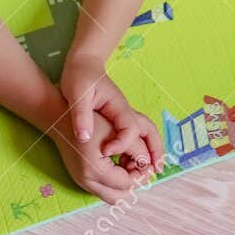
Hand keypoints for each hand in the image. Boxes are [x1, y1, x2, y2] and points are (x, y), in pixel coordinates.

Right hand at [50, 105, 140, 205]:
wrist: (60, 118)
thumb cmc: (90, 121)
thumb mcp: (118, 132)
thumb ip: (138, 149)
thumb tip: (148, 164)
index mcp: (96, 171)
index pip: (128, 184)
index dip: (142, 174)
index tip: (149, 162)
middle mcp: (87, 182)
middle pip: (120, 197)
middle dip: (134, 182)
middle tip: (140, 165)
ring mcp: (82, 182)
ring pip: (111, 196)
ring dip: (124, 183)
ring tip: (129, 162)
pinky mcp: (81, 179)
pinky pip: (103, 188)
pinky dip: (114, 181)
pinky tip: (118, 162)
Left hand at [60, 54, 163, 176]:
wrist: (82, 63)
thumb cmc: (80, 76)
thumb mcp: (77, 94)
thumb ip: (81, 116)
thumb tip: (83, 138)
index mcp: (118, 106)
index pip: (130, 129)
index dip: (121, 144)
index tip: (106, 152)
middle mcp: (125, 112)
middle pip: (149, 131)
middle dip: (155, 151)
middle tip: (157, 170)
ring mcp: (122, 115)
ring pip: (144, 134)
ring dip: (149, 152)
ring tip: (148, 172)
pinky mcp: (116, 119)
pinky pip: (133, 136)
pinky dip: (137, 149)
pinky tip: (127, 162)